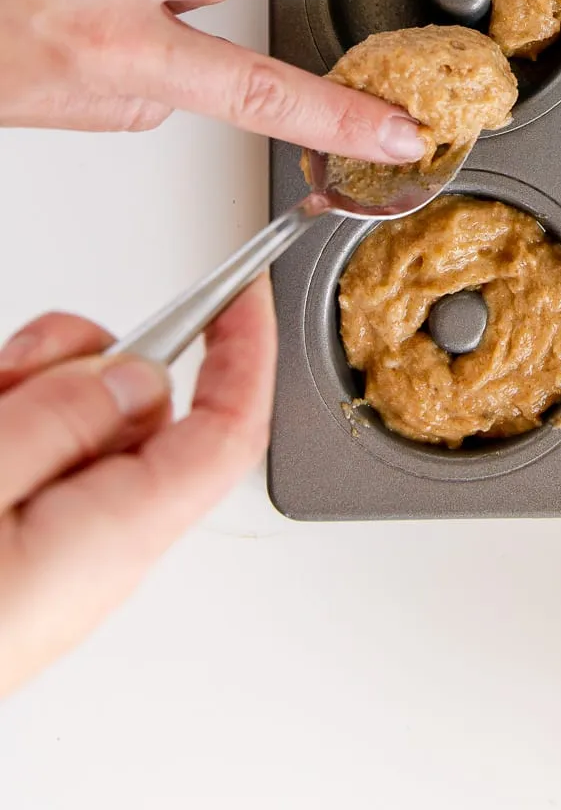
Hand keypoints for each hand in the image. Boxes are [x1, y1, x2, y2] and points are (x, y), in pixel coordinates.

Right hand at [0, 279, 274, 696]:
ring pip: (71, 431)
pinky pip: (25, 465)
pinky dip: (0, 427)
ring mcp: (47, 554)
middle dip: (84, 367)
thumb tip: (137, 372)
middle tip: (14, 376)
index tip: (246, 292)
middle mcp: (94, 548)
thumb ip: (62, 420)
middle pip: (137, 415)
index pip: (227, 433)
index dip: (247, 355)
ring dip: (24, 397)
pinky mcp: (10, 557)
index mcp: (113, 535)